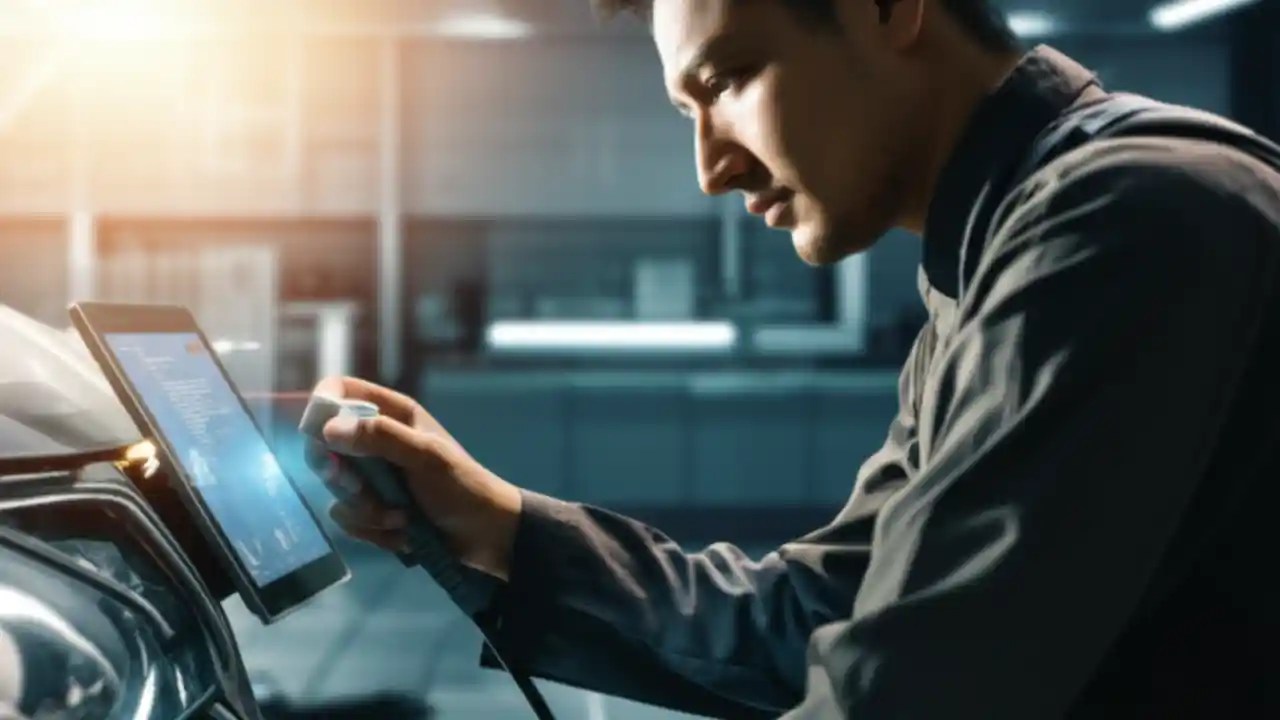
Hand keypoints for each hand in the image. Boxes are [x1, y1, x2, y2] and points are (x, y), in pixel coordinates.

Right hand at [303, 376, 521, 580]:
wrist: (486, 535)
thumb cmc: (463, 486)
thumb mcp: (426, 457)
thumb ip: (381, 438)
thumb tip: (328, 429)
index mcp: (392, 414)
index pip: (339, 392)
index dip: (321, 409)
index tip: (320, 437)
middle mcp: (377, 441)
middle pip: (325, 446)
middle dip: (341, 476)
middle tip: (360, 488)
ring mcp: (374, 476)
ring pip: (337, 490)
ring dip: (367, 511)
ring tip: (402, 517)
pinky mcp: (374, 508)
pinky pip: (350, 519)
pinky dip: (375, 531)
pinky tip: (404, 533)